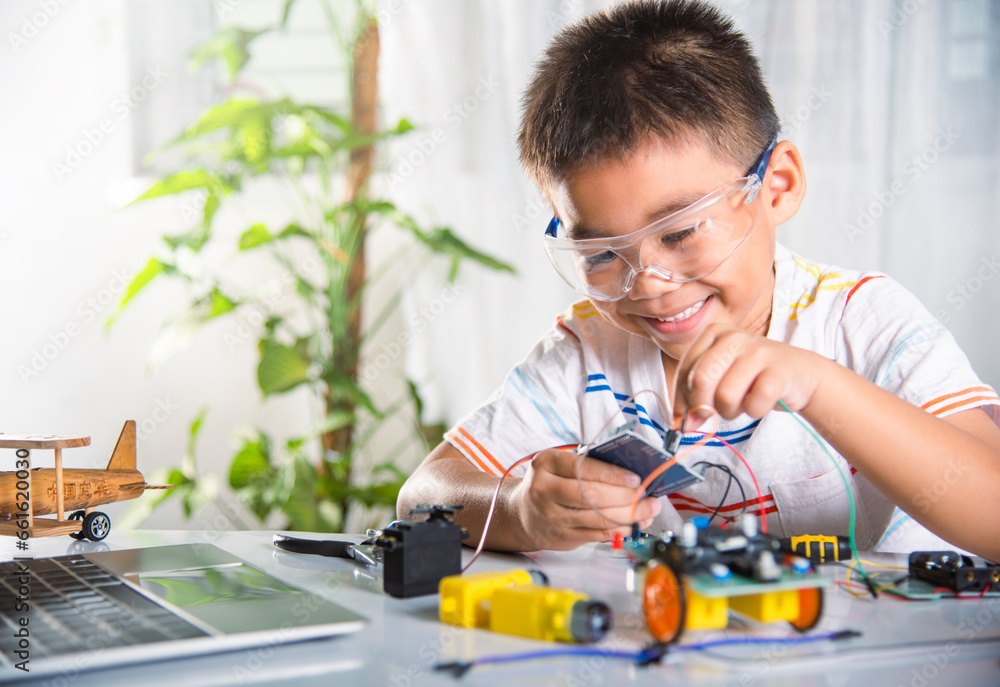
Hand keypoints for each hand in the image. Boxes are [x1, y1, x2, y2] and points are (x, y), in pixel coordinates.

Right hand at [509, 448, 662, 550]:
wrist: (521, 512)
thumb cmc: (549, 482)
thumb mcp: (558, 464)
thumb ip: (587, 464)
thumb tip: (629, 473)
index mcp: (546, 464)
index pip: (583, 470)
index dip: (613, 476)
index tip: (636, 480)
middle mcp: (544, 490)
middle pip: (592, 496)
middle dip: (626, 498)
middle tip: (648, 498)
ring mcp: (552, 517)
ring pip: (597, 519)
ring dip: (628, 516)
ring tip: (647, 511)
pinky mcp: (561, 537)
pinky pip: (596, 535)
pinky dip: (619, 530)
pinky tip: (632, 524)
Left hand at [672, 324, 824, 424]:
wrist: (800, 373)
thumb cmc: (752, 377)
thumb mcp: (719, 377)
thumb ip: (696, 396)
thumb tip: (681, 425)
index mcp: (713, 333)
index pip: (685, 371)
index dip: (682, 400)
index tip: (687, 418)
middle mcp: (733, 337)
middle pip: (700, 381)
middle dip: (702, 408)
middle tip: (712, 416)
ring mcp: (758, 352)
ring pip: (725, 396)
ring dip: (730, 411)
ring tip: (741, 404)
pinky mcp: (779, 371)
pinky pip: (754, 404)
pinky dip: (753, 412)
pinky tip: (760, 403)